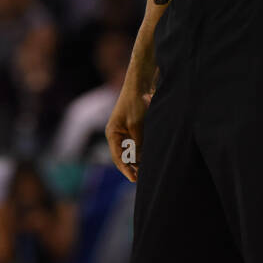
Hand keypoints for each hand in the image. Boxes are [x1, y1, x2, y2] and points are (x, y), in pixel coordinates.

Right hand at [105, 67, 152, 182]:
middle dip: (132, 167)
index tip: (134, 179)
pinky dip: (143, 151)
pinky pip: (138, 144)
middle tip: (143, 178)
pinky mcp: (135, 127)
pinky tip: (150, 157)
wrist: (140, 83)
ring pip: (132, 151)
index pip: (118, 157)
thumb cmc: (135, 102)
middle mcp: (117, 134)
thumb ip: (139, 143)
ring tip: (148, 170)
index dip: (126, 170)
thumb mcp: (137, 125)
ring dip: (138, 160)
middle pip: (124, 156)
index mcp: (113, 134)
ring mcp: (126, 131)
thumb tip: (140, 159)